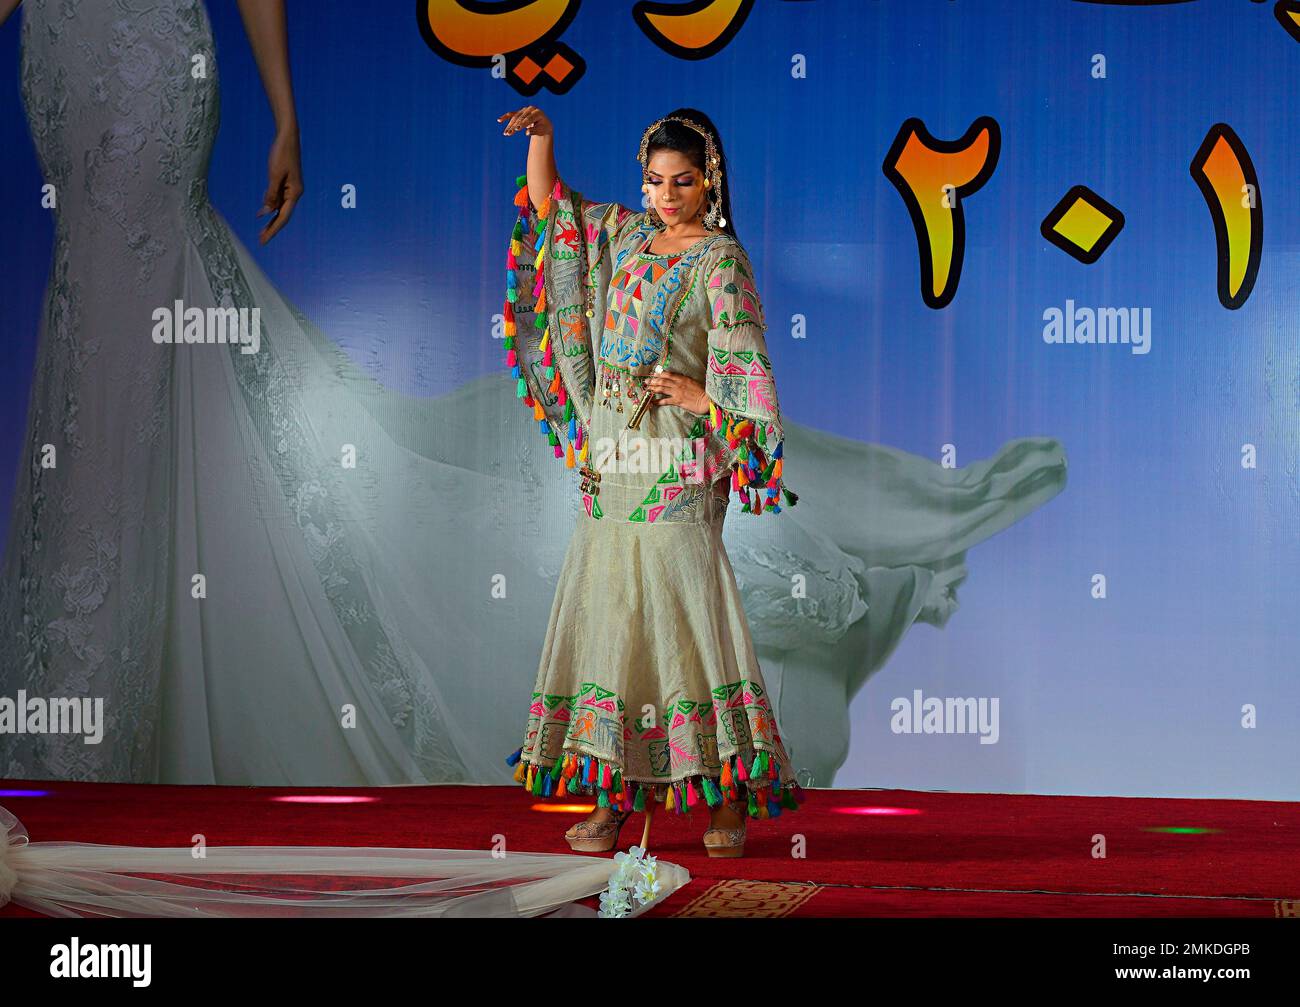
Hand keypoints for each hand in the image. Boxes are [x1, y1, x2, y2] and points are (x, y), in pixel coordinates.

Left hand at [257, 127, 303, 244]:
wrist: (288, 137)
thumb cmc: (282, 153)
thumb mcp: (274, 174)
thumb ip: (271, 194)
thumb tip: (267, 211)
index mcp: (295, 193)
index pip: (283, 217)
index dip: (273, 230)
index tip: (264, 240)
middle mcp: (295, 193)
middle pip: (283, 215)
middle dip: (272, 228)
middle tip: (261, 240)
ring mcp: (291, 189)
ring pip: (280, 208)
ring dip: (271, 219)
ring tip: (261, 231)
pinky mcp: (286, 183)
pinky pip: (277, 199)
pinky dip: (270, 207)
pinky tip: (263, 212)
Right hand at [497, 105, 552, 137]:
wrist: (543, 124)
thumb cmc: (543, 128)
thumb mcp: (541, 131)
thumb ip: (534, 131)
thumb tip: (527, 133)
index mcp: (538, 112)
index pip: (528, 118)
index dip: (522, 124)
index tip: (516, 129)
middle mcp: (531, 109)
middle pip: (520, 118)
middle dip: (514, 126)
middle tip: (509, 133)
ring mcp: (525, 110)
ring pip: (515, 117)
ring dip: (510, 125)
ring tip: (506, 133)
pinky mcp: (520, 112)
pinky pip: (512, 114)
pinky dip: (505, 117)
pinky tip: (499, 120)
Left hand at [645, 370, 709, 414]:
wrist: (707, 400)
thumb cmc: (703, 392)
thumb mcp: (693, 382)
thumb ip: (685, 381)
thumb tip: (678, 380)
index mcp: (683, 378)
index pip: (668, 374)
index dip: (659, 374)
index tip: (653, 374)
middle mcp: (678, 384)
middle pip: (663, 381)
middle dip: (653, 381)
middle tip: (646, 381)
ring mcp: (677, 392)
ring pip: (662, 388)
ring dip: (653, 388)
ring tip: (647, 389)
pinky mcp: (678, 401)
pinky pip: (665, 401)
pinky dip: (657, 402)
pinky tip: (652, 402)